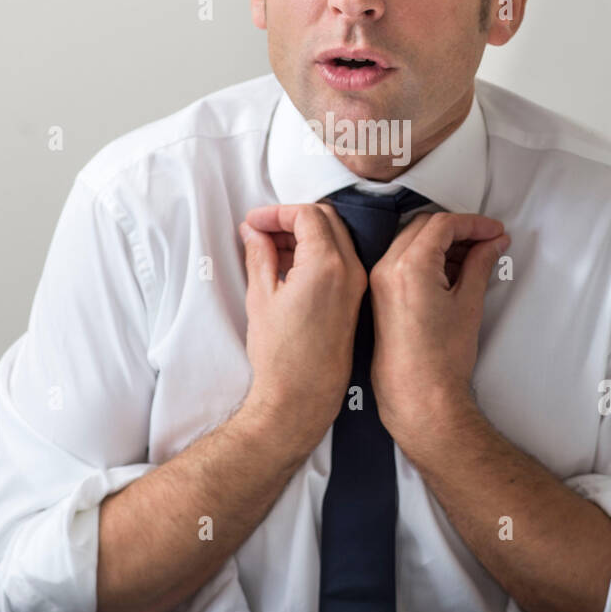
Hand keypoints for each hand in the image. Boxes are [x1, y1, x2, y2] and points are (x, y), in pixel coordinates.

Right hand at [238, 203, 367, 439]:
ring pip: (335, 239)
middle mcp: (351, 271)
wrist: (301, 398)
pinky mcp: (355, 301)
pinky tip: (289, 267)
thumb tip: (254, 233)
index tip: (253, 222)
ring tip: (269, 250)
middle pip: (326, 220)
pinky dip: (316, 254)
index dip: (276, 213)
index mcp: (328, 265)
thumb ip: (259, 255)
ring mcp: (357, 286)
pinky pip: (340, 261)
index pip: (307, 214)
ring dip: (304, 236)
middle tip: (260, 231)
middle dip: (291, 219)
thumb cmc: (281, 355)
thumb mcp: (261, 297)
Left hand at [368, 212, 508, 436]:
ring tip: (474, 258)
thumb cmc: (441, 358)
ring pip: (411, 241)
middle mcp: (387, 268)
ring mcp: (379, 282)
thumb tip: (492, 244)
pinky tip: (452, 272)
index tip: (494, 231)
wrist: (419, 396)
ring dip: (442, 242)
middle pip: (423, 226)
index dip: (473, 224)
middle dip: (457, 229)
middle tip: (487, 241)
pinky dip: (427, 258)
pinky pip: (402, 260)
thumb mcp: (469, 303)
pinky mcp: (379, 296)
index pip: (442, 224)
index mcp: (409, 266)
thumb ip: (480, 264)